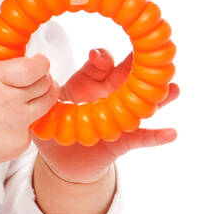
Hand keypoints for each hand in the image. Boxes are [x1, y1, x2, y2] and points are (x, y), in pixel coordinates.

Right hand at [0, 46, 60, 167]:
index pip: (36, 67)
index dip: (41, 63)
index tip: (39, 62)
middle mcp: (12, 101)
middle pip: (46, 84)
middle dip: (44, 78)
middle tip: (37, 78)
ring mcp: (18, 123)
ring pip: (47, 105)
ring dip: (44, 97)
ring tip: (31, 96)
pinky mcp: (20, 142)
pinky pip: (33, 128)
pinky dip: (26, 122)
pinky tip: (10, 121)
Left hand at [33, 47, 178, 184]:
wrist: (62, 157)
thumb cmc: (57, 123)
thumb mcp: (49, 107)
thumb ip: (46, 93)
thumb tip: (40, 79)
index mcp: (92, 82)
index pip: (102, 64)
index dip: (102, 58)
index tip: (97, 57)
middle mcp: (111, 96)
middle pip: (132, 77)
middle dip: (144, 66)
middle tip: (159, 55)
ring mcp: (121, 118)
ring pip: (144, 105)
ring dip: (160, 97)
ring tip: (173, 89)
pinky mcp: (124, 142)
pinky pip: (142, 138)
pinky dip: (157, 137)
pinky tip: (171, 133)